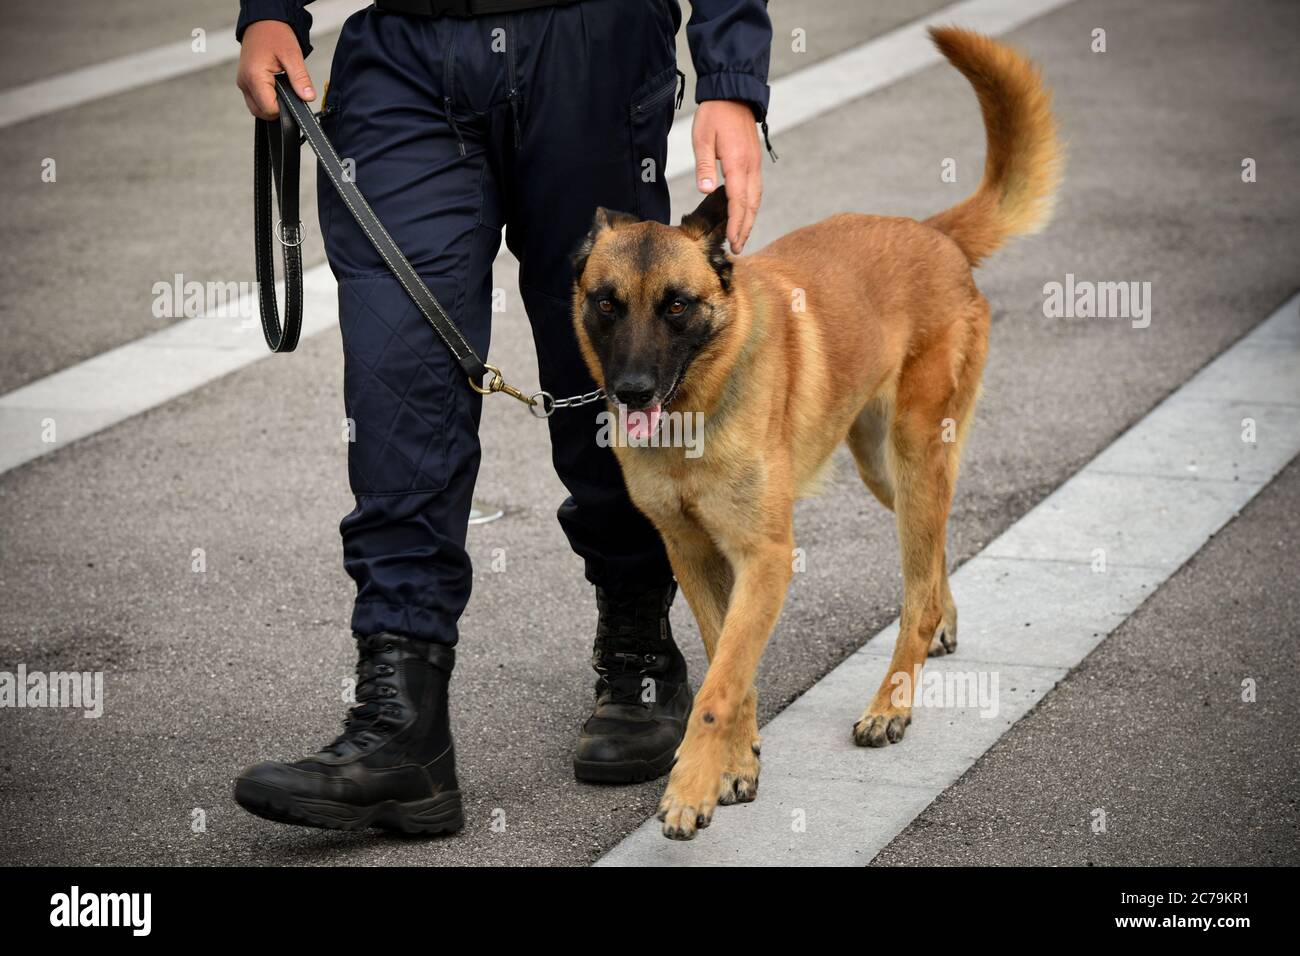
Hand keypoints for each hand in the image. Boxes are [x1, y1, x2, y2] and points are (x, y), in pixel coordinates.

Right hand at [236, 20, 314, 119]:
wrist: (263, 21)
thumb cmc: (275, 34)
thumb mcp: (293, 55)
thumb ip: (301, 79)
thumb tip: (308, 97)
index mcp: (254, 77)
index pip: (269, 109)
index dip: (284, 109)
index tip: (294, 98)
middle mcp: (244, 82)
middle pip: (261, 112)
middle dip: (277, 109)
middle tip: (290, 93)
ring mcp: (242, 82)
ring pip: (257, 108)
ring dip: (271, 104)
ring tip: (283, 87)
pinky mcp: (245, 81)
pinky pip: (255, 99)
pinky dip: (266, 98)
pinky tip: (276, 87)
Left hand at [691, 100, 762, 253]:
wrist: (733, 94)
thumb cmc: (714, 115)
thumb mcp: (702, 138)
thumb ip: (704, 166)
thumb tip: (706, 191)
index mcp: (738, 163)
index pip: (739, 201)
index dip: (736, 224)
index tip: (732, 241)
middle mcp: (751, 167)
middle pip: (751, 205)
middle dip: (745, 228)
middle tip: (738, 248)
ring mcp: (755, 164)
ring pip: (756, 198)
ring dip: (750, 219)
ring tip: (742, 236)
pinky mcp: (754, 161)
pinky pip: (755, 189)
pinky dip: (751, 206)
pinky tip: (744, 213)